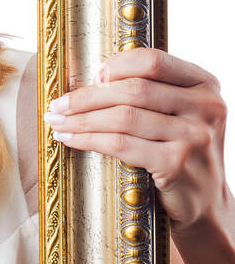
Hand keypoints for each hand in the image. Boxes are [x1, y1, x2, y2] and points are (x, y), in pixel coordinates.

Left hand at [43, 47, 228, 232]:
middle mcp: (205, 106)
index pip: (153, 60)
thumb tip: (96, 79)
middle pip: (133, 89)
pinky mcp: (177, 163)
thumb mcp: (181, 115)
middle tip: (57, 105)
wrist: (205, 203)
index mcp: (205, 84)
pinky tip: (71, 140)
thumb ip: (154, 93)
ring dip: (81, 120)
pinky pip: (121, 145)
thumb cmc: (181, 153)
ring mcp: (194, 136)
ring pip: (123, 117)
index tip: (89, 78)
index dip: (116, 66)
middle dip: (87, 97)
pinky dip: (89, 140)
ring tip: (57, 123)